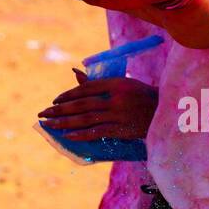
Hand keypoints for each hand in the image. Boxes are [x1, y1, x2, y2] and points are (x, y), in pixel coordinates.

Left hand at [38, 69, 157, 140]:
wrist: (166, 113)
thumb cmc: (140, 95)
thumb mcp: (122, 84)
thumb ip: (97, 82)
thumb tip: (74, 73)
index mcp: (116, 83)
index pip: (86, 89)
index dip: (68, 95)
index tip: (55, 100)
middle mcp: (116, 99)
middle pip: (82, 104)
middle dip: (59, 109)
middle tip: (43, 113)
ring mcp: (119, 115)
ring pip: (86, 119)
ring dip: (64, 122)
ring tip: (49, 125)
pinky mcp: (122, 131)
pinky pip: (97, 132)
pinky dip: (81, 134)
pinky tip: (67, 135)